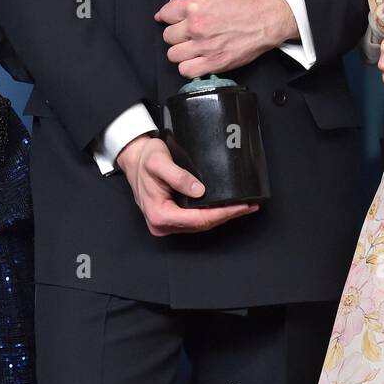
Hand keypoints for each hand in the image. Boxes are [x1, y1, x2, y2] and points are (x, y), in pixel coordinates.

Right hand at [116, 134, 259, 235]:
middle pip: (202, 225)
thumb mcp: (159, 162)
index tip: (240, 206)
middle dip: (227, 216)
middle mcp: (162, 223)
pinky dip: (212, 214)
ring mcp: (167, 223)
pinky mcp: (171, 217)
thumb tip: (199, 190)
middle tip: (249, 206)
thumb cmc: (144, 159)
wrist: (134, 158)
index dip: (222, 213)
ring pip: (200, 224)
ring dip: (222, 216)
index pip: (198, 219)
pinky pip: (195, 219)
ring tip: (243, 207)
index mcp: (159, 214)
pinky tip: (225, 207)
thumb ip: (178, 176)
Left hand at [154, 0, 294, 79]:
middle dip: (175, 33)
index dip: (167, 16)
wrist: (264, 19)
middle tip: (184, 33)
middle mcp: (196, 27)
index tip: (169, 19)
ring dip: (180, 51)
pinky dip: (188, 67)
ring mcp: (204, 47)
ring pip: (173, 54)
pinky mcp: (213, 63)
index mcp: (195, 7)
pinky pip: (186, 70)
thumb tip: (176, 2)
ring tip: (188, 48)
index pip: (166, 14)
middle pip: (168, 36)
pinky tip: (194, 60)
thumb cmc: (243, 5)